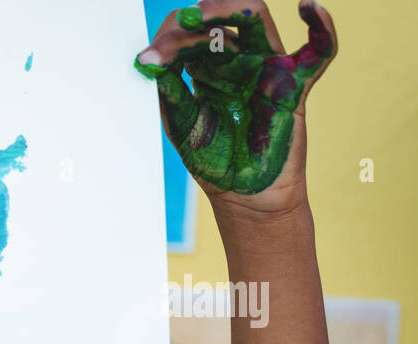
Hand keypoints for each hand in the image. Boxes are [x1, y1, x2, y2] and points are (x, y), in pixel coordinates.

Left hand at [135, 0, 336, 217]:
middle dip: (191, 24)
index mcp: (209, 68)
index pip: (190, 36)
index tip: (147, 59)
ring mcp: (266, 69)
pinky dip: (322, 25)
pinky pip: (318, 52)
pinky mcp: (293, 86)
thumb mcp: (183, 124)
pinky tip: (307, 7)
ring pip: (254, 20)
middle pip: (220, 20)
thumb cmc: (215, 160)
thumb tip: (150, 61)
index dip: (169, 40)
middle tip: (170, 39)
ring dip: (226, 11)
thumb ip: (170, 93)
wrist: (244, 198)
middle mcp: (238, 61)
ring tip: (198, 16)